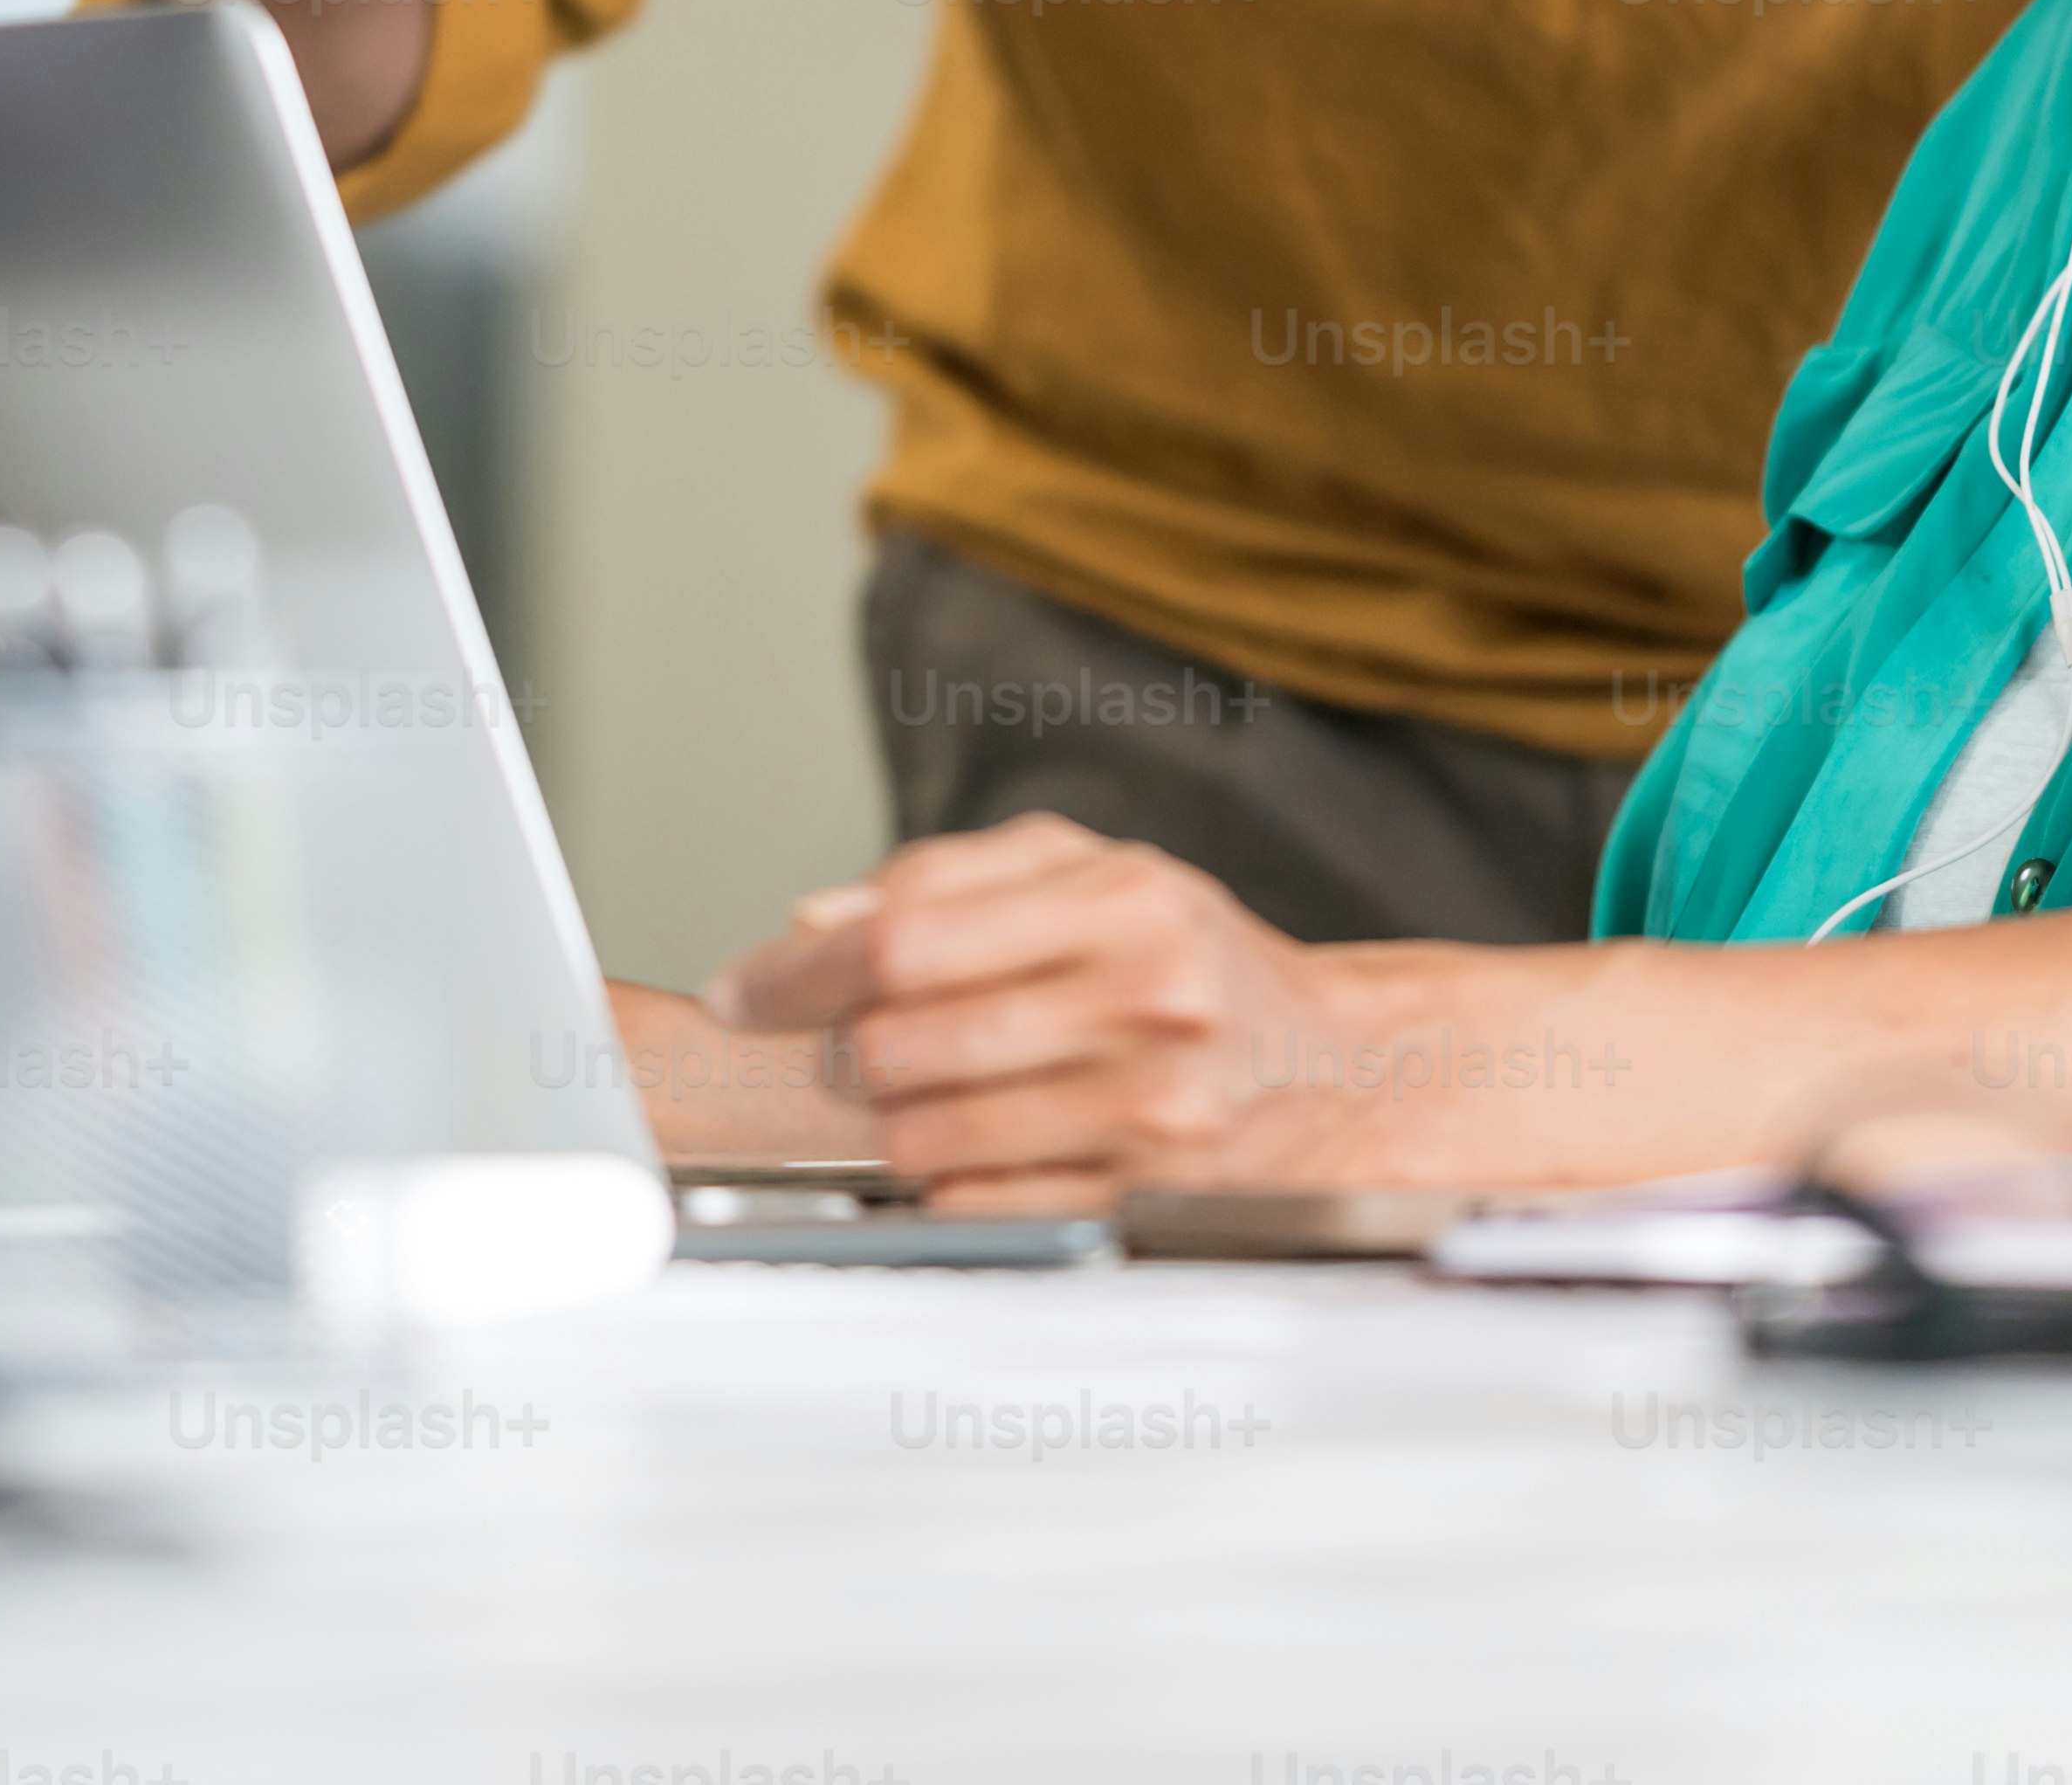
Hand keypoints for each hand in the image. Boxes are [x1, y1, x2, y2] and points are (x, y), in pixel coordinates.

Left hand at [706, 815, 1377, 1207]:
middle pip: (905, 1041)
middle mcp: (1145, 1001)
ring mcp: (1150, 1111)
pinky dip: (948, 1175)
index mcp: (1123, 900)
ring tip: (923, 1088)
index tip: (745, 993)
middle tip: (848, 1045)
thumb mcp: (1088, 870)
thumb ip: (947, 876)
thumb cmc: (1188, 954)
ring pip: (928, 1133)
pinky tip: (979, 1138)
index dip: (799, 970)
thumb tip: (815, 921)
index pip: (907, 936)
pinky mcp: (1143, 1198)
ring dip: (892, 1118)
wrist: (1326, 1067)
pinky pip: (979, 1202)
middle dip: (843, 1049)